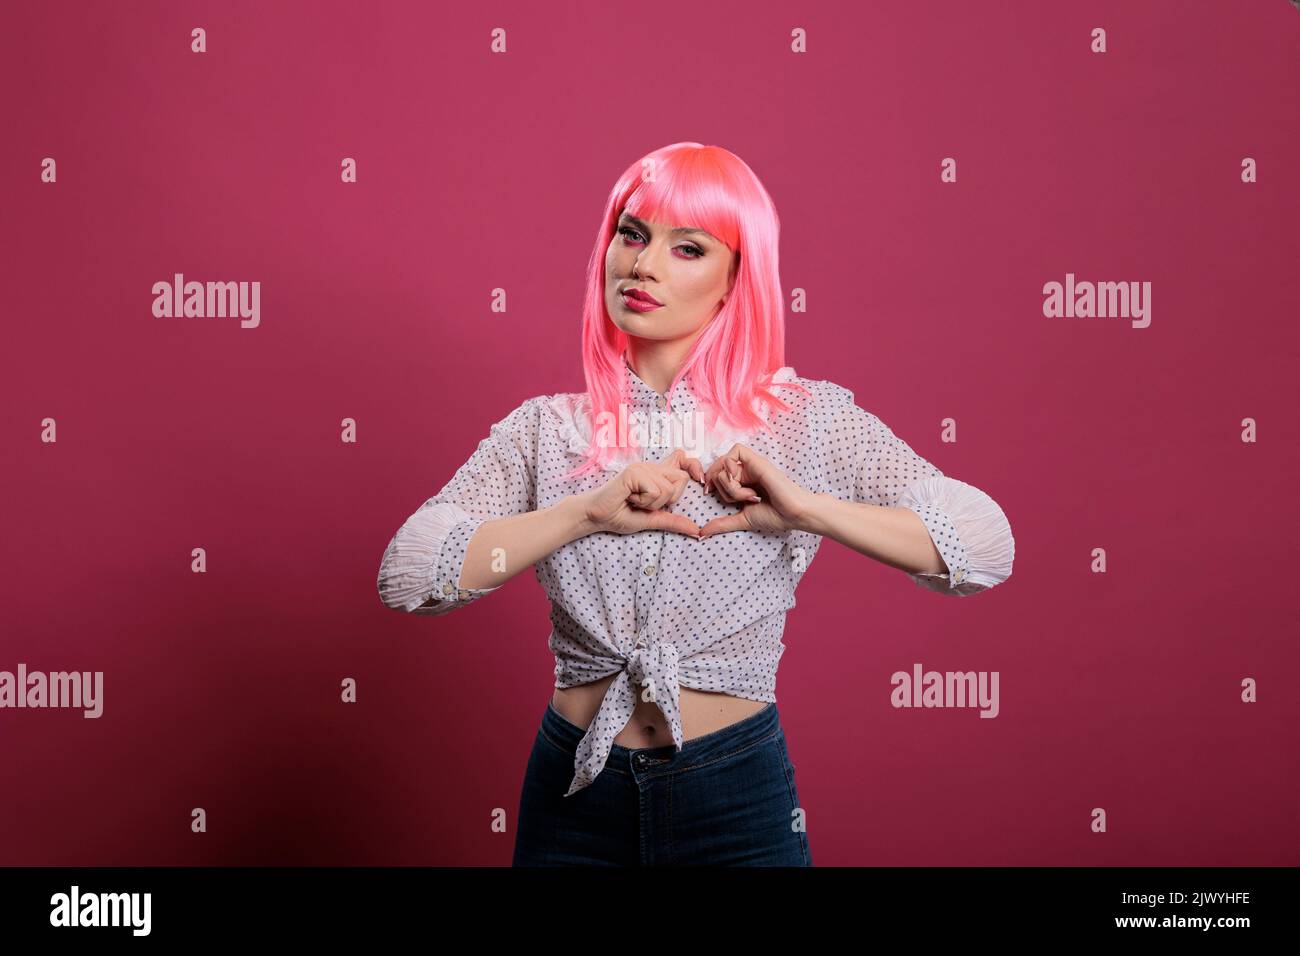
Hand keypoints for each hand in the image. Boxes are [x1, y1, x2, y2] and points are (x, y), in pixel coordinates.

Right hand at [578, 448, 705, 536]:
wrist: (596, 516)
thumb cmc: (620, 515)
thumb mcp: (653, 519)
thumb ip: (674, 521)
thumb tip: (696, 530)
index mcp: (656, 475)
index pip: (683, 458)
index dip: (693, 466)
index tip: (699, 480)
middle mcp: (651, 467)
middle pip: (681, 479)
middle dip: (669, 498)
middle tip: (648, 503)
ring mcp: (642, 467)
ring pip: (668, 488)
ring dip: (653, 503)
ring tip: (635, 501)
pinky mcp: (634, 472)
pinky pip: (655, 490)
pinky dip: (644, 501)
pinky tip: (629, 498)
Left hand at [699, 443, 815, 537]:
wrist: (794, 513)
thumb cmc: (776, 516)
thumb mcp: (742, 519)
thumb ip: (723, 523)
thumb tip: (702, 532)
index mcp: (742, 481)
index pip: (716, 473)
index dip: (709, 483)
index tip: (710, 494)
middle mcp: (745, 471)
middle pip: (716, 470)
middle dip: (722, 489)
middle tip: (741, 500)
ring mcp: (751, 465)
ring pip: (724, 464)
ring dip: (731, 486)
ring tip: (751, 496)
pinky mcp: (757, 461)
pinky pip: (735, 452)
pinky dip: (732, 468)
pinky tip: (744, 483)